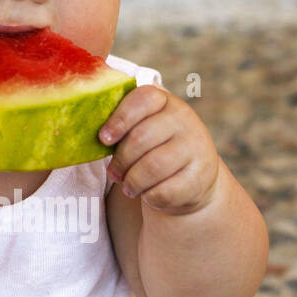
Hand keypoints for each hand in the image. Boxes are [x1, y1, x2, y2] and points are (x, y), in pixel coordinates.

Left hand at [99, 86, 220, 214]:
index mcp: (167, 102)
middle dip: (121, 160)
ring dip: (132, 181)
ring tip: (128, 187)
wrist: (194, 177)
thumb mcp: (145, 129)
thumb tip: (97, 138)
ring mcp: (196, 148)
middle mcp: (185, 120)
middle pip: (141, 137)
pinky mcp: (200, 178)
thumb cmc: (157, 149)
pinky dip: (149, 197)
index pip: (143, 99)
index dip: (119, 119)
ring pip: (152, 167)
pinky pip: (164, 191)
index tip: (103, 139)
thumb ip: (124, 126)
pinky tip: (148, 195)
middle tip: (114, 173)